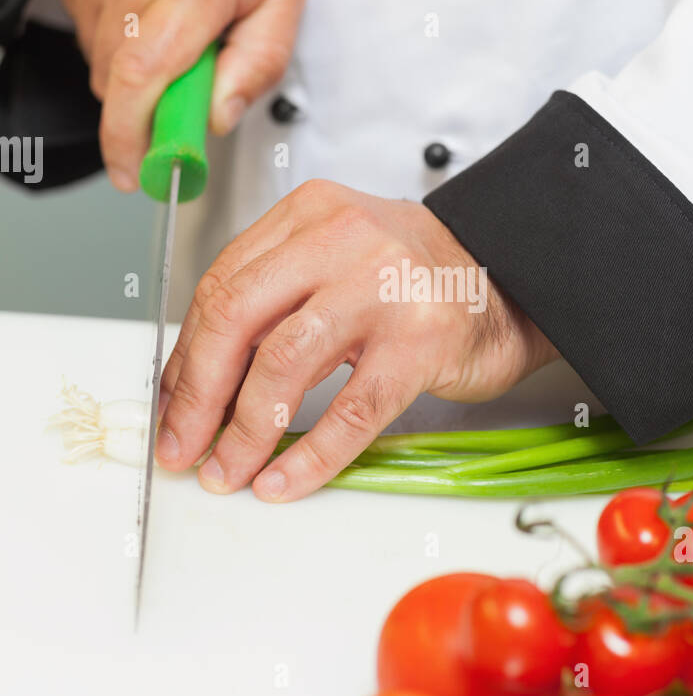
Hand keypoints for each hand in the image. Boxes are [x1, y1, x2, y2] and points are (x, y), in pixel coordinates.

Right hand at [49, 0, 306, 188]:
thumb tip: (217, 118)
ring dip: (135, 61)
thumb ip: (256, 67)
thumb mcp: (286, 0)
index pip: (137, 84)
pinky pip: (84, 20)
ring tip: (177, 21)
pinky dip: (116, 27)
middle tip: (192, 78)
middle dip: (150, 101)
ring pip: (99, 55)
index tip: (135, 173)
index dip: (128, 141)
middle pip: (117, 81)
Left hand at [156, 181, 556, 500]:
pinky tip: (286, 480)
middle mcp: (342, 239)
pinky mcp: (421, 340)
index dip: (185, 357)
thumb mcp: (337, 263)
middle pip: (238, 317)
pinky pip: (352, 409)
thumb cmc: (418, 281)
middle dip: (198, 394)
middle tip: (182, 447)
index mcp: (310, 215)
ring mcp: (383, 287)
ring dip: (245, 430)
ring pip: (285, 362)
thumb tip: (200, 382)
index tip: (173, 407)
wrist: (515, 280)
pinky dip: (311, 454)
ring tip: (229, 470)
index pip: (222, 286)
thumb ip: (275, 301)